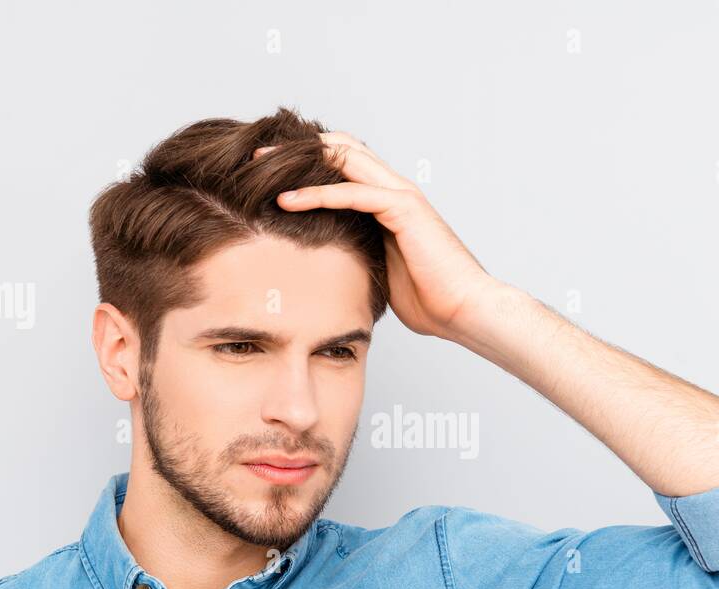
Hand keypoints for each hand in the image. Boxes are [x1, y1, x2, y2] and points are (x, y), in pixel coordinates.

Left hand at [254, 132, 507, 339]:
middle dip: (295, 148)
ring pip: (344, 158)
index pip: (343, 164)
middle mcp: (395, 190)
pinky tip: (286, 200)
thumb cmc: (431, 300)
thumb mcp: (381, 272)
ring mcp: (401, 195)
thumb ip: (360, 256)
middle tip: (253, 156)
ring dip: (298, 160)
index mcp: (389, 202)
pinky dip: (317, 193)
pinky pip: (352, 192)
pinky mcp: (403, 209)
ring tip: (258, 165)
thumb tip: (330, 267)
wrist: (465, 310)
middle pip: (339, 148)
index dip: (307, 161)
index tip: (267, 170)